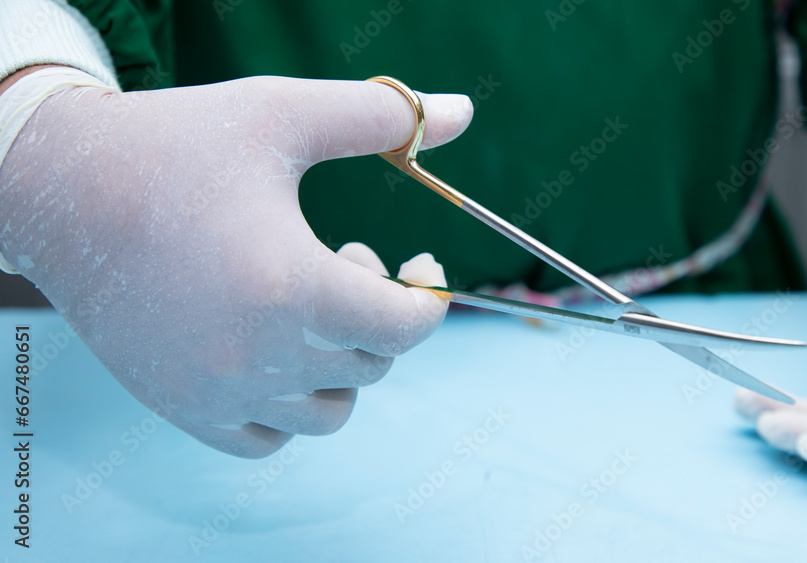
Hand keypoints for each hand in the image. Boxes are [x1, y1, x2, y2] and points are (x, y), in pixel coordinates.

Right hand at [0, 71, 472, 456]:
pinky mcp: (184, 409)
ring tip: (309, 309)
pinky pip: (269, 440)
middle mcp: (257, 355)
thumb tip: (464, 113)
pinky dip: (291, 407)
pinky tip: (275, 352)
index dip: (426, 299)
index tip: (419, 269)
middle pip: (372, 364)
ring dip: (344, 366)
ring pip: (332, 412)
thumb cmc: (177, 145)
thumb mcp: (281, 112)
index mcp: (291, 284)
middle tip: (344, 259)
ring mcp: (218, 391)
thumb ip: (382, 117)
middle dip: (378, 314)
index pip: (405, 328)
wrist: (62, 190)